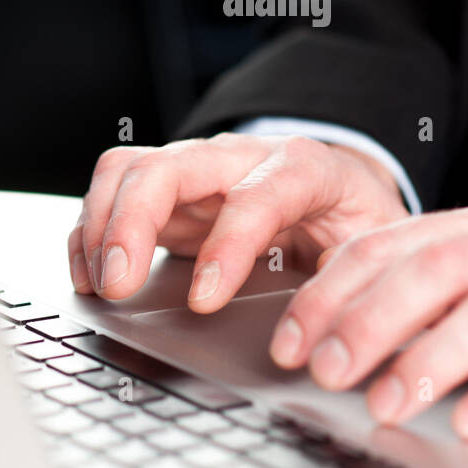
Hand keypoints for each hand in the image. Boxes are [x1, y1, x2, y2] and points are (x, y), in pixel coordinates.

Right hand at [68, 133, 407, 306]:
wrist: (341, 188)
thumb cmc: (355, 219)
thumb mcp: (377, 242)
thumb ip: (357, 269)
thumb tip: (325, 309)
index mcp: (302, 169)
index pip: (256, 196)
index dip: (226, 246)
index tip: (204, 300)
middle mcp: (239, 159)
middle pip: (170, 167)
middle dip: (133, 223)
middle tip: (120, 284)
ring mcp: (196, 172)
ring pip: (129, 170)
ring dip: (101, 225)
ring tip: (98, 282)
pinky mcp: (167, 196)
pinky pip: (113, 195)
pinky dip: (90, 234)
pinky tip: (90, 276)